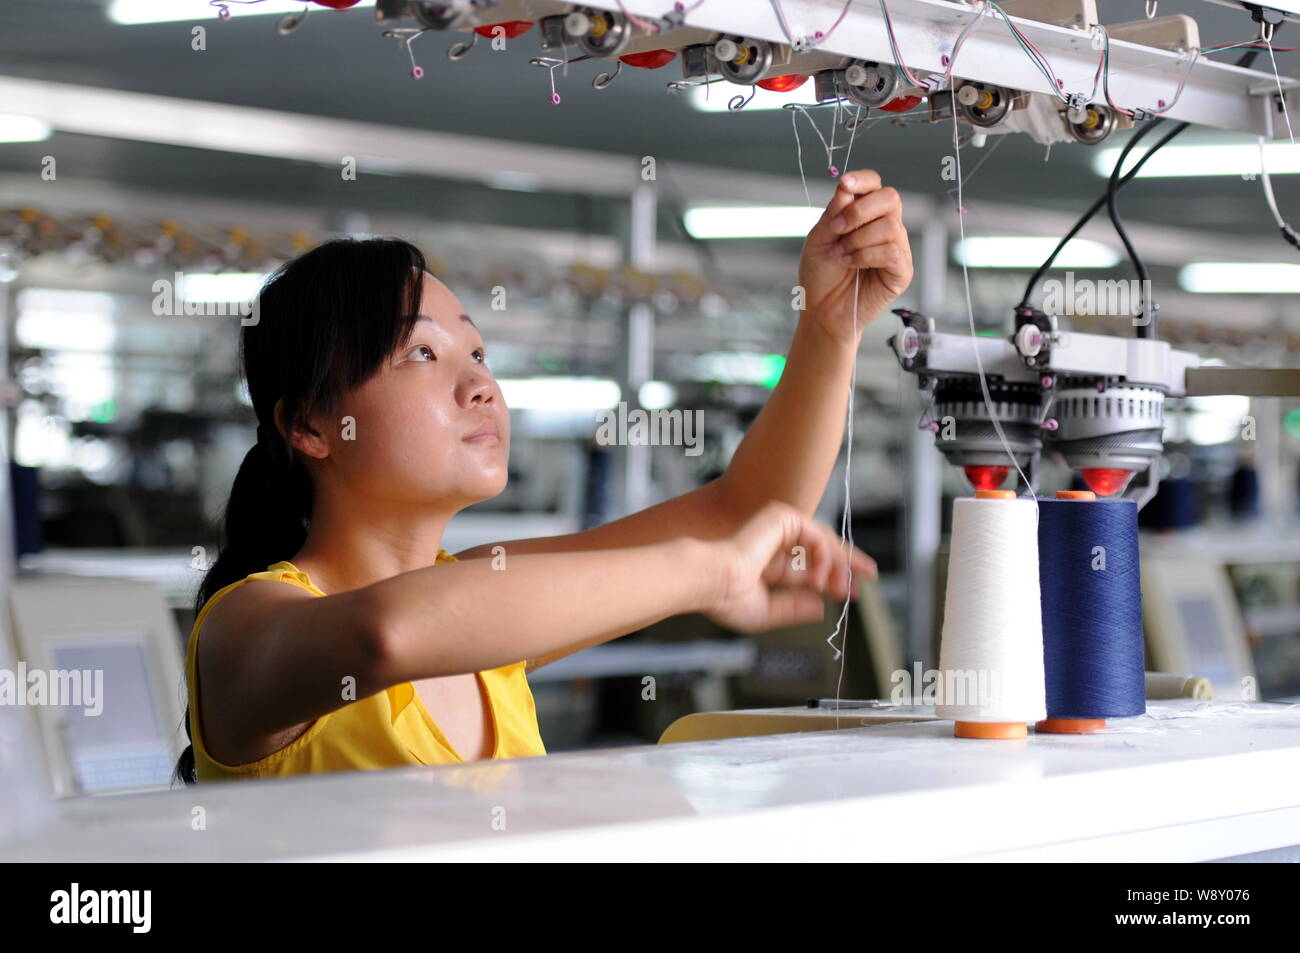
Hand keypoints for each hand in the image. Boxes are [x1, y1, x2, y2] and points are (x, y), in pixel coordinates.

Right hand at [702, 501, 877, 633]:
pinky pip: (816, 535)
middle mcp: (774, 544)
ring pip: (823, 542)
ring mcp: (777, 529)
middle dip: (846, 564)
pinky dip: (824, 556)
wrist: (711, 581)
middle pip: (822, 550)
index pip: (809, 567)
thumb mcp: (767, 611)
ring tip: (843, 587)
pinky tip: (820, 578)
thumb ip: (793, 608)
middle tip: (867, 577)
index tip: (852, 591)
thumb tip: (819, 607)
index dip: (833, 578)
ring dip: (838, 565)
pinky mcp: (781, 517)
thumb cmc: (726, 598)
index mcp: (768, 565)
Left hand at [797, 169, 913, 343]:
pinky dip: (866, 256)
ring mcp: (897, 248)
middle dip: (860, 211)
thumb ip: (834, 213)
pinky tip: (851, 264)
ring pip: (890, 226)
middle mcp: (885, 226)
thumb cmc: (821, 275)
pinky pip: (892, 252)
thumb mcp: (819, 239)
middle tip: (837, 230)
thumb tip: (846, 188)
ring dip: (858, 240)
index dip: (863, 179)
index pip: (874, 184)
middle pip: (890, 198)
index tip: (844, 184)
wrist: (821, 310)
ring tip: (841, 256)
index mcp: (866, 214)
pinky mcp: (901, 271)